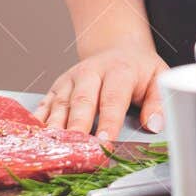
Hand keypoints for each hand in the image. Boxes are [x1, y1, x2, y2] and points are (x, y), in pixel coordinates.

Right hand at [34, 47, 167, 143]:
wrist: (117, 48)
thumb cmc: (138, 69)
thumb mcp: (158, 77)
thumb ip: (159, 101)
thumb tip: (155, 124)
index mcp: (119, 71)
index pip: (113, 98)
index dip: (108, 120)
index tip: (105, 140)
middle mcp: (91, 72)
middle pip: (82, 101)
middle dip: (78, 127)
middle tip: (76, 148)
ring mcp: (71, 79)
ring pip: (60, 104)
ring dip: (56, 127)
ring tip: (55, 147)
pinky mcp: (57, 86)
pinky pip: (45, 104)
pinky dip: (40, 121)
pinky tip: (37, 137)